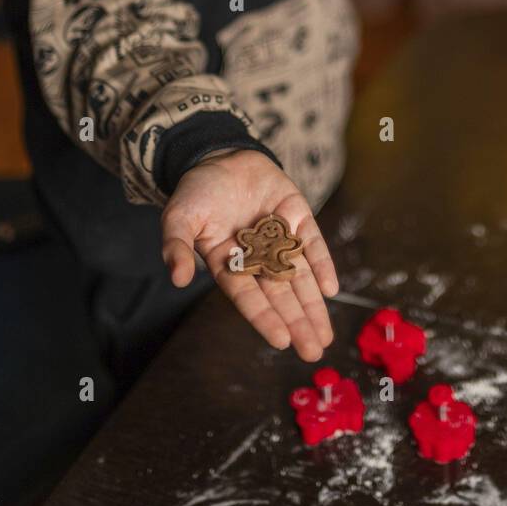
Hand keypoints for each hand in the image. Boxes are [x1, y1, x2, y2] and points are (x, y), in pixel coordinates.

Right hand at [160, 149, 337, 360]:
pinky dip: (322, 264)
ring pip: (300, 276)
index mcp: (228, 263)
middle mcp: (256, 256)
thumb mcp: (178, 218)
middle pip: (280, 295)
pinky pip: (311, 243)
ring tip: (325, 335)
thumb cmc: (195, 191)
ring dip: (314, 305)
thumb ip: (175, 247)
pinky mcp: (296, 214)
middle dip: (297, 322)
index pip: (248, 296)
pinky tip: (331, 288)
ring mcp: (278, 236)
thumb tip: (175, 278)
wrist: (218, 154)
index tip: (281, 341)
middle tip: (313, 351)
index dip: (265, 318)